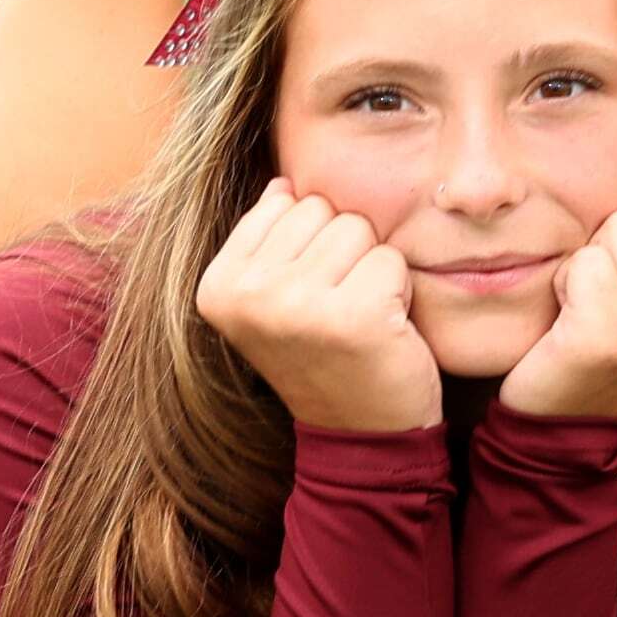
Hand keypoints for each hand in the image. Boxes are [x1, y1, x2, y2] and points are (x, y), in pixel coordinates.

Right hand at [196, 180, 440, 433]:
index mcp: (216, 286)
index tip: (307, 298)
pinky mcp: (352, 316)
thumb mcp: (275, 297)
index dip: (313, 243)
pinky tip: (384, 327)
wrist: (360, 433)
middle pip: (323, 208)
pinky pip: (391, 258)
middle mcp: (247, 295)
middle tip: (337, 308)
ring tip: (358, 315)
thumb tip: (282, 184)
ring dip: (372, 268)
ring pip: (359, 228)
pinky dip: (400, 290)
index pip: (285, 202)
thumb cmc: (324, 354)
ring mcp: (296, 306)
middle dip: (342, 251)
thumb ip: (270, 238)